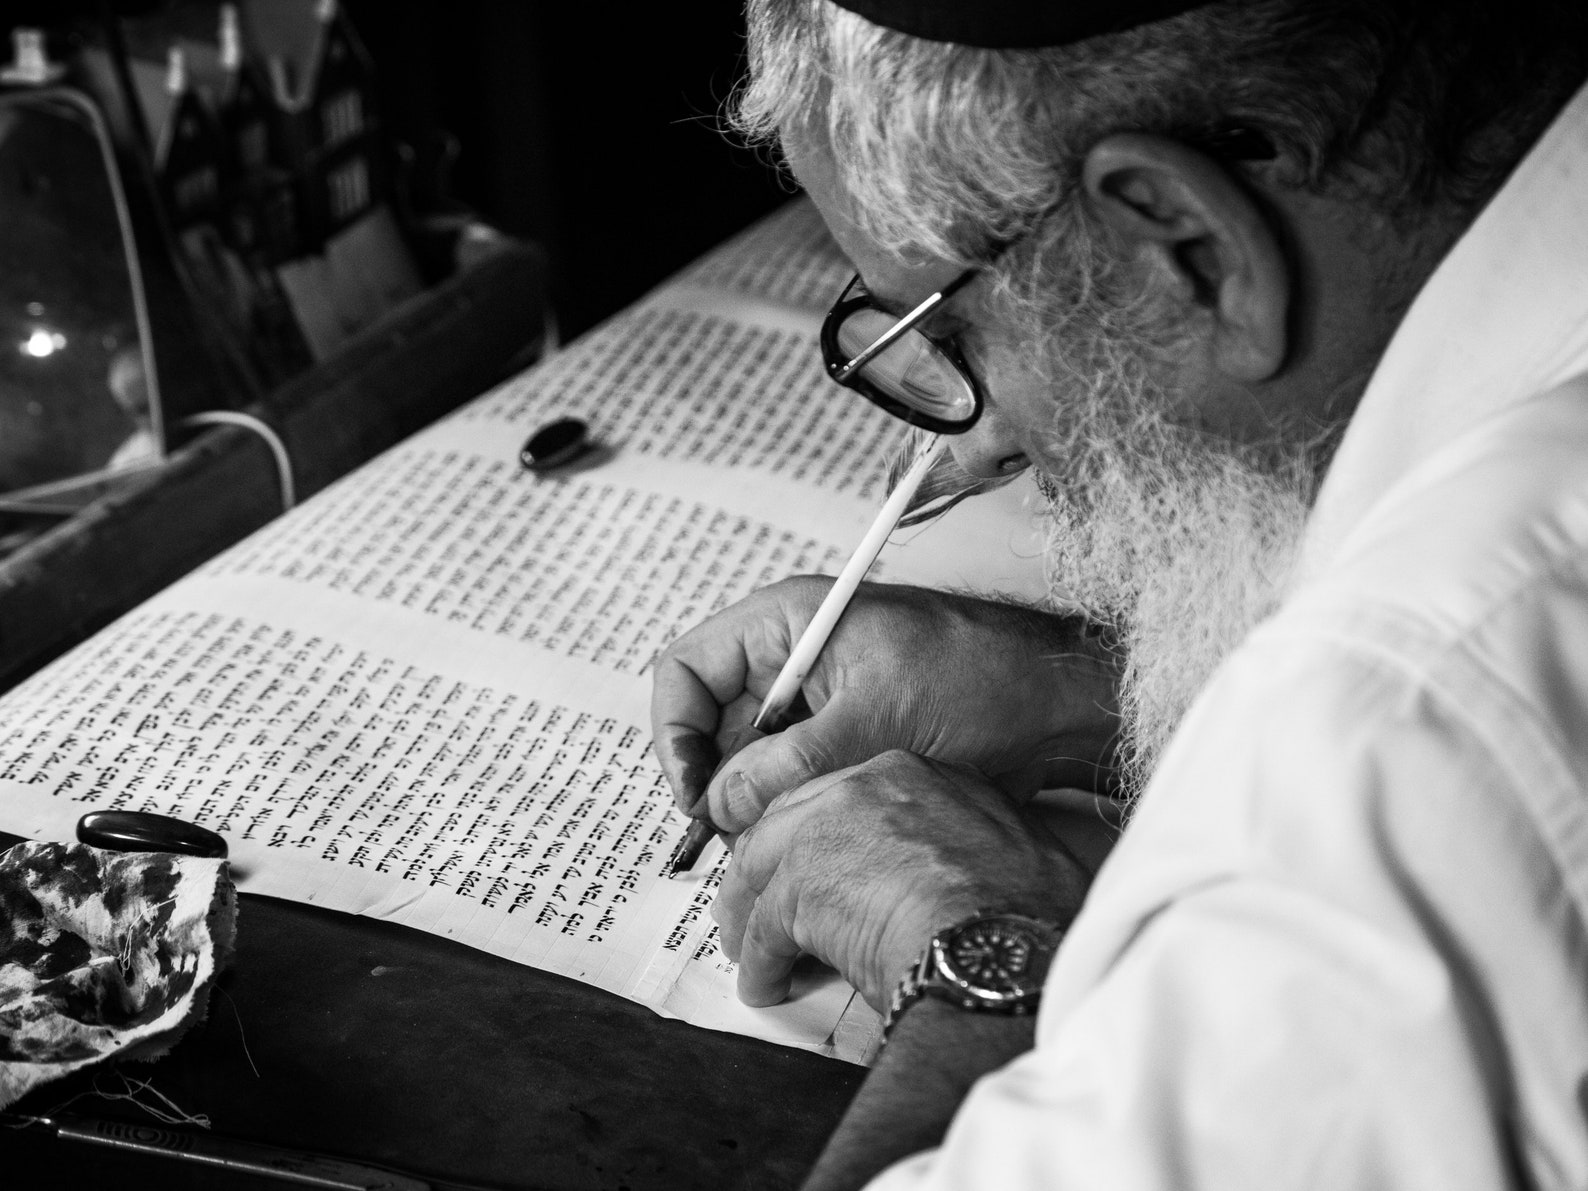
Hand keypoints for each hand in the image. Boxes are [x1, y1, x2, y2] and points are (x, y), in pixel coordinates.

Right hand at [650, 577, 1120, 833]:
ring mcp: (816, 695)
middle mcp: (790, 654)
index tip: (693, 797)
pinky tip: (804, 838)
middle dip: (712, 780)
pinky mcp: (842, 733)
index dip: (673, 733)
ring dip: (751, 802)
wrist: (1060, 702)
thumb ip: (788, 764)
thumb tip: (720, 804)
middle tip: (729, 841)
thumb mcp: (873, 722)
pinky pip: (788, 772)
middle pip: (710, 719)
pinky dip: (786, 808)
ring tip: (772, 845)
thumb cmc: (981, 681)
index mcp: (785, 621)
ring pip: (748, 755)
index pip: (686, 668)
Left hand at [713, 750, 1092, 1010]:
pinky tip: (766, 987)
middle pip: (788, 820)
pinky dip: (761, 963)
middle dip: (770, 866)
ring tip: (749, 948)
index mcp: (915, 773)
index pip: (844, 796)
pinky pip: (764, 930)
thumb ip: (967, 840)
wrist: (1003, 948)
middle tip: (763, 902)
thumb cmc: (1027, 912)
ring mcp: (825, 831)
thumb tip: (964, 872)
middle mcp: (863, 786)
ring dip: (749, 913)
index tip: (821, 864)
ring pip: (760, 868)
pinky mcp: (799, 886)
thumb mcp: (1010, 844)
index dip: (824, 835)